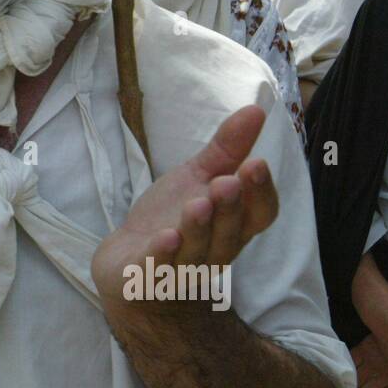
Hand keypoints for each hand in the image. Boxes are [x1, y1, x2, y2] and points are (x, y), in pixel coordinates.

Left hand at [92, 105, 278, 316]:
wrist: (127, 264)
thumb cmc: (172, 218)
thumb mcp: (198, 177)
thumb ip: (226, 149)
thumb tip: (256, 109)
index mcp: (232, 225)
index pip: (259, 215)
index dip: (260, 193)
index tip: (257, 163)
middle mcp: (214, 250)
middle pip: (230, 234)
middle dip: (229, 208)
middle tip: (227, 182)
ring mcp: (181, 269)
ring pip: (197, 252)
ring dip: (198, 229)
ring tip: (197, 204)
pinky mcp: (148, 278)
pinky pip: (159, 269)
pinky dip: (163, 255)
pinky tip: (166, 238)